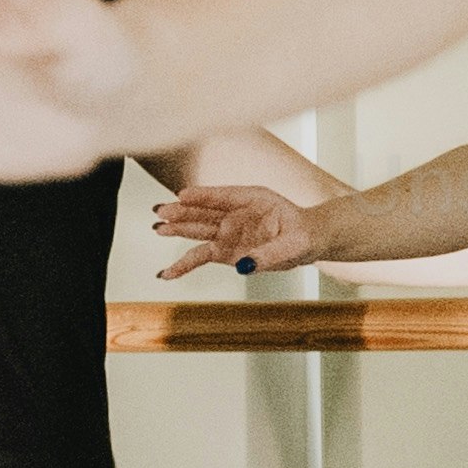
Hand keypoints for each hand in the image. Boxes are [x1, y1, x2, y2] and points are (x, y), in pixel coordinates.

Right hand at [151, 184, 323, 278]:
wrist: (308, 242)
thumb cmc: (304, 235)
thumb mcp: (295, 244)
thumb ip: (269, 254)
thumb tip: (243, 266)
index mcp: (253, 200)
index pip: (224, 196)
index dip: (203, 196)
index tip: (183, 195)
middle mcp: (234, 214)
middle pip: (204, 212)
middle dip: (183, 212)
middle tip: (164, 212)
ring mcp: (227, 232)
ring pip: (197, 230)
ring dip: (177, 229)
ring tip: (159, 228)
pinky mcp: (224, 250)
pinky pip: (199, 256)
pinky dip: (183, 264)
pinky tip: (167, 272)